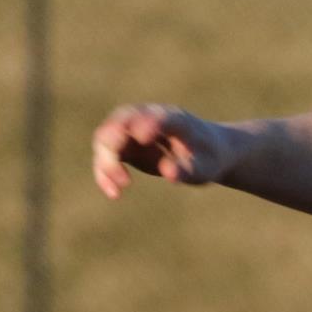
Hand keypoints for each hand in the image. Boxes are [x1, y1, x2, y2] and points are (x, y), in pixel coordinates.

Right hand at [91, 103, 228, 199]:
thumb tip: (168, 172)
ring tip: (118, 191)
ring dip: (105, 163)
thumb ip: (188, 169)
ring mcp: (133, 128)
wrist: (205, 153)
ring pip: (105, 137)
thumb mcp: (205, 168)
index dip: (148, 123)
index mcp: (175, 118)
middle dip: (114, 145)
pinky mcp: (125, 143)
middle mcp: (149, 117)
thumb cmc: (207, 158)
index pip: (158, 116)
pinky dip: (104, 173)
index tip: (143, 136)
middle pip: (120, 121)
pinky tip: (115, 195)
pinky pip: (105, 154)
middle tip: (122, 177)